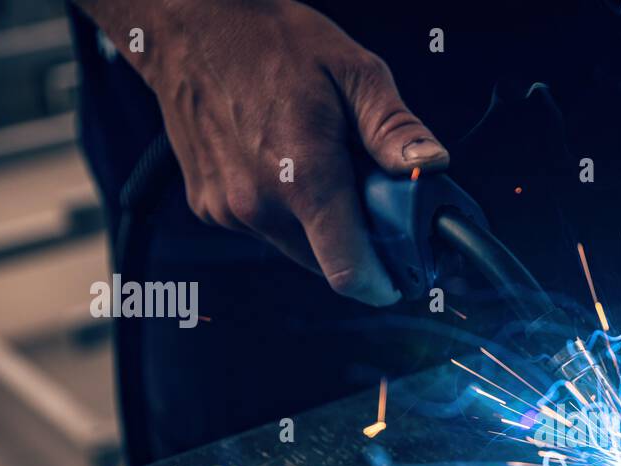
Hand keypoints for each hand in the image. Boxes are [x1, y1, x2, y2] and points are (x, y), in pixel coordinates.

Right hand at [75, 0, 448, 304]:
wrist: (188, 22)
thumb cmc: (269, 40)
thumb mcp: (353, 73)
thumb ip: (395, 129)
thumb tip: (432, 166)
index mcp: (304, 179)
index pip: (350, 272)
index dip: (384, 283)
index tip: (403, 273)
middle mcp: (260, 205)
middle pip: (329, 263)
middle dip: (358, 243)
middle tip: (369, 199)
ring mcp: (229, 210)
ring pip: (298, 248)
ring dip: (321, 226)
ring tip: (323, 169)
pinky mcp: (208, 207)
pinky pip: (264, 229)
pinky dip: (285, 211)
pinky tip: (283, 165)